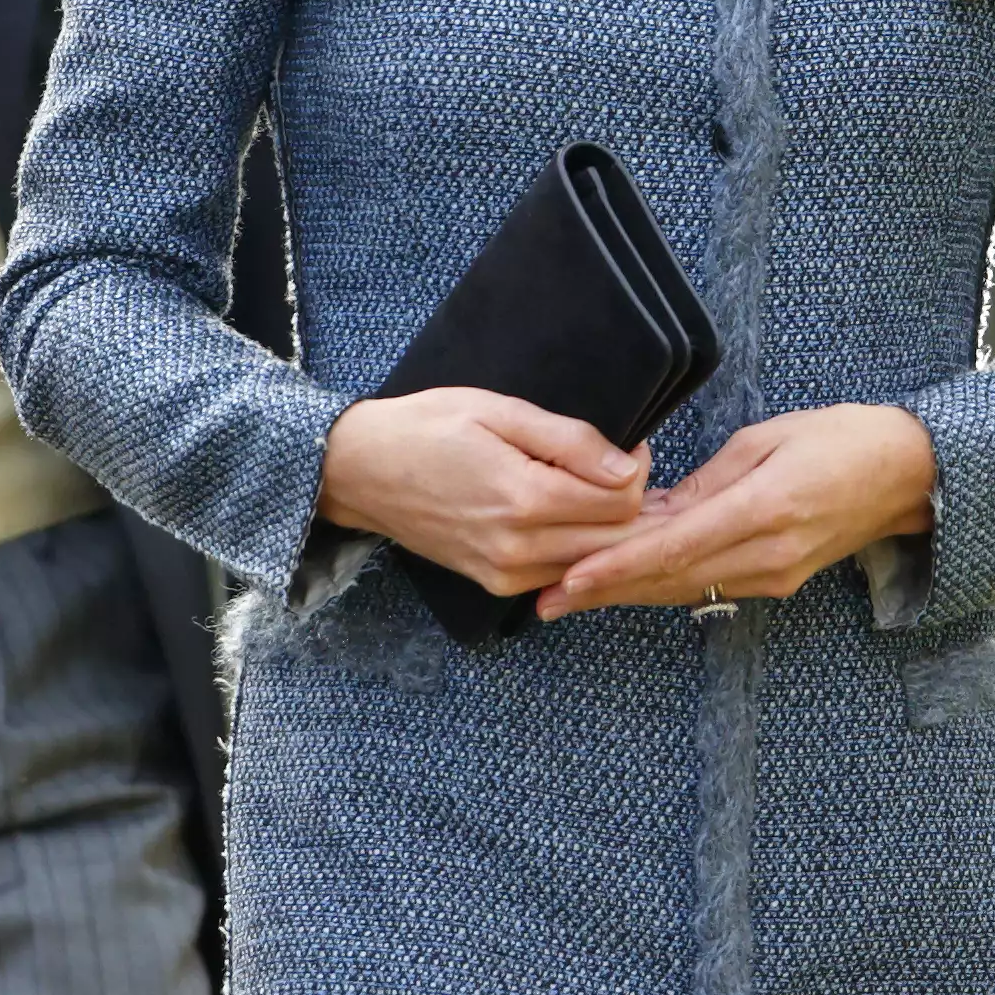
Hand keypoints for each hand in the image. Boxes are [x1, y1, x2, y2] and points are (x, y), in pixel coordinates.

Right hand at [318, 389, 650, 597]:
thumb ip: (568, 440)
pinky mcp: (494, 584)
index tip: (625, 447)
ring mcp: (505, 572)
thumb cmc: (424, 428)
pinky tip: (559, 517)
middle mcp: (518, 546)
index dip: (636, 470)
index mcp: (524, 497)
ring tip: (587, 490)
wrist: (358, 471)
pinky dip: (573, 549)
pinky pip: (559, 574)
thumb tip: (627, 467)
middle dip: (628, 505)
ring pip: (592, 563)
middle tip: (613, 469)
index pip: (622, 501)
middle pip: (616, 539)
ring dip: (603, 531)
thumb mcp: (497, 411)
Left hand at [537, 403, 936, 618]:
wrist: (909, 475)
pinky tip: (620, 583)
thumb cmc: (838, 440)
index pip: (674, 548)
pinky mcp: (776, 579)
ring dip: (625, 594)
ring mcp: (773, 574)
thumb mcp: (765, 440)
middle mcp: (767, 555)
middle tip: (544, 600)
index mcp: (764, 511)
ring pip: (683, 590)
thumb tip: (652, 509)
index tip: (570, 577)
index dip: (617, 566)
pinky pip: (706, 586)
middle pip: (669, 580)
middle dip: (604, 591)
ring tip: (566, 597)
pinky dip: (659, 585)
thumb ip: (706, 480)